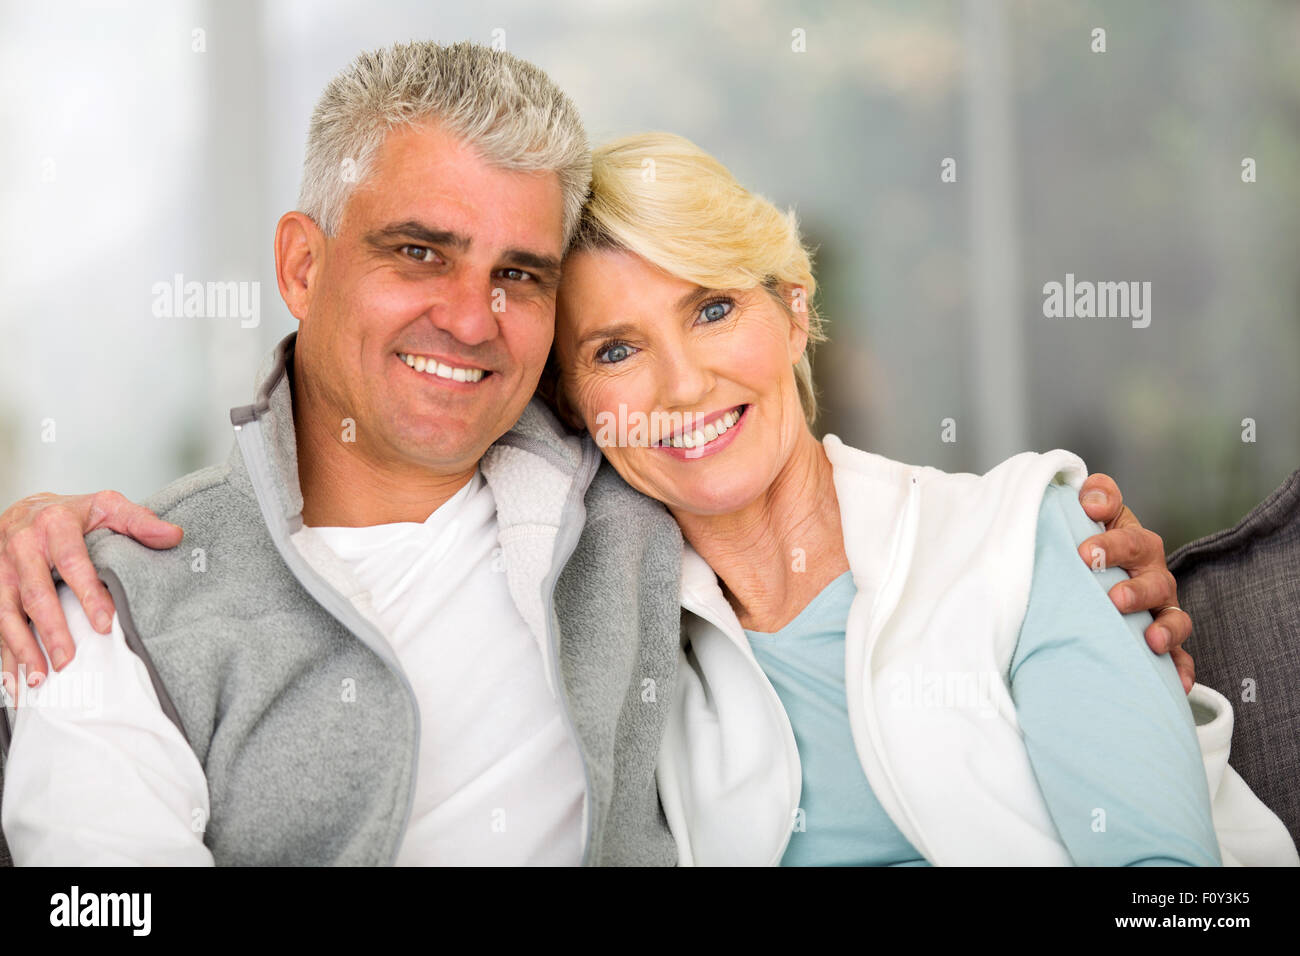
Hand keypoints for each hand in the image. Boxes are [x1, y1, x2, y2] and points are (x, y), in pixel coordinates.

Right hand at [0, 491, 181, 696]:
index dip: (89, 594)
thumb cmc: (71, 514)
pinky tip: (14, 681)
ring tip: (38, 679)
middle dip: (50, 630)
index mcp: (55, 525)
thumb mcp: (106, 506)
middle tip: (67, 660)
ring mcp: (2, 569)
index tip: (105, 624)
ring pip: (7, 613)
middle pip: (35, 594)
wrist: (25, 510)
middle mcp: (23, 546)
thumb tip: (174, 535)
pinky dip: (5, 654)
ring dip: (21, 649)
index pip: (72, 563)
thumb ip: (138, 521)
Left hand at [1075, 473, 1193, 693]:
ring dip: (1166, 629)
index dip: (1109, 544)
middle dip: (1136, 590)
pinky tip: (1179, 684)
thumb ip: (1094, 498)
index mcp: (1135, 543)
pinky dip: (1181, 669)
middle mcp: (1153, 575)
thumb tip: (1091, 500)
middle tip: (1114, 599)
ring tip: (1151, 640)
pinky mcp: (1164, 639)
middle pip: (1154, 581)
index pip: (1128, 539)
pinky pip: (1180, 656)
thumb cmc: (1091, 542)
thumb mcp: (1092, 514)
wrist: (1095, 570)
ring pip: (1173, 618)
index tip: (1084, 554)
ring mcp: (1161, 609)